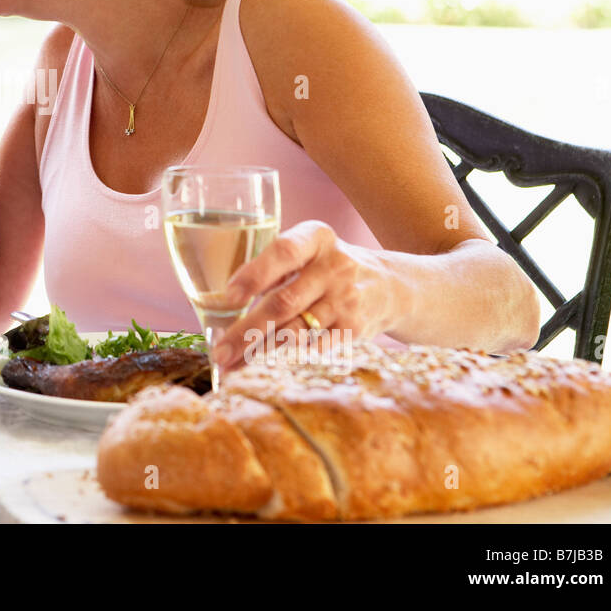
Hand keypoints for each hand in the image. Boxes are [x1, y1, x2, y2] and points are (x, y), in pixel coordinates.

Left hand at [209, 220, 393, 371]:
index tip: (229, 297)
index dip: (255, 274)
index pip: (284, 252)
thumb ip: (273, 267)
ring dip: (260, 353)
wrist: (390, 286)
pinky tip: (265, 372)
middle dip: (246, 331)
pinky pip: (315, 349)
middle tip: (220, 351)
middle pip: (284, 302)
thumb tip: (224, 303)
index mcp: (316, 238)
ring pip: (296, 332)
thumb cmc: (328, 268)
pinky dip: (287, 362)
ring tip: (232, 367)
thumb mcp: (308, 252)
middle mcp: (334, 266)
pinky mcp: (355, 329)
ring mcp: (347, 299)